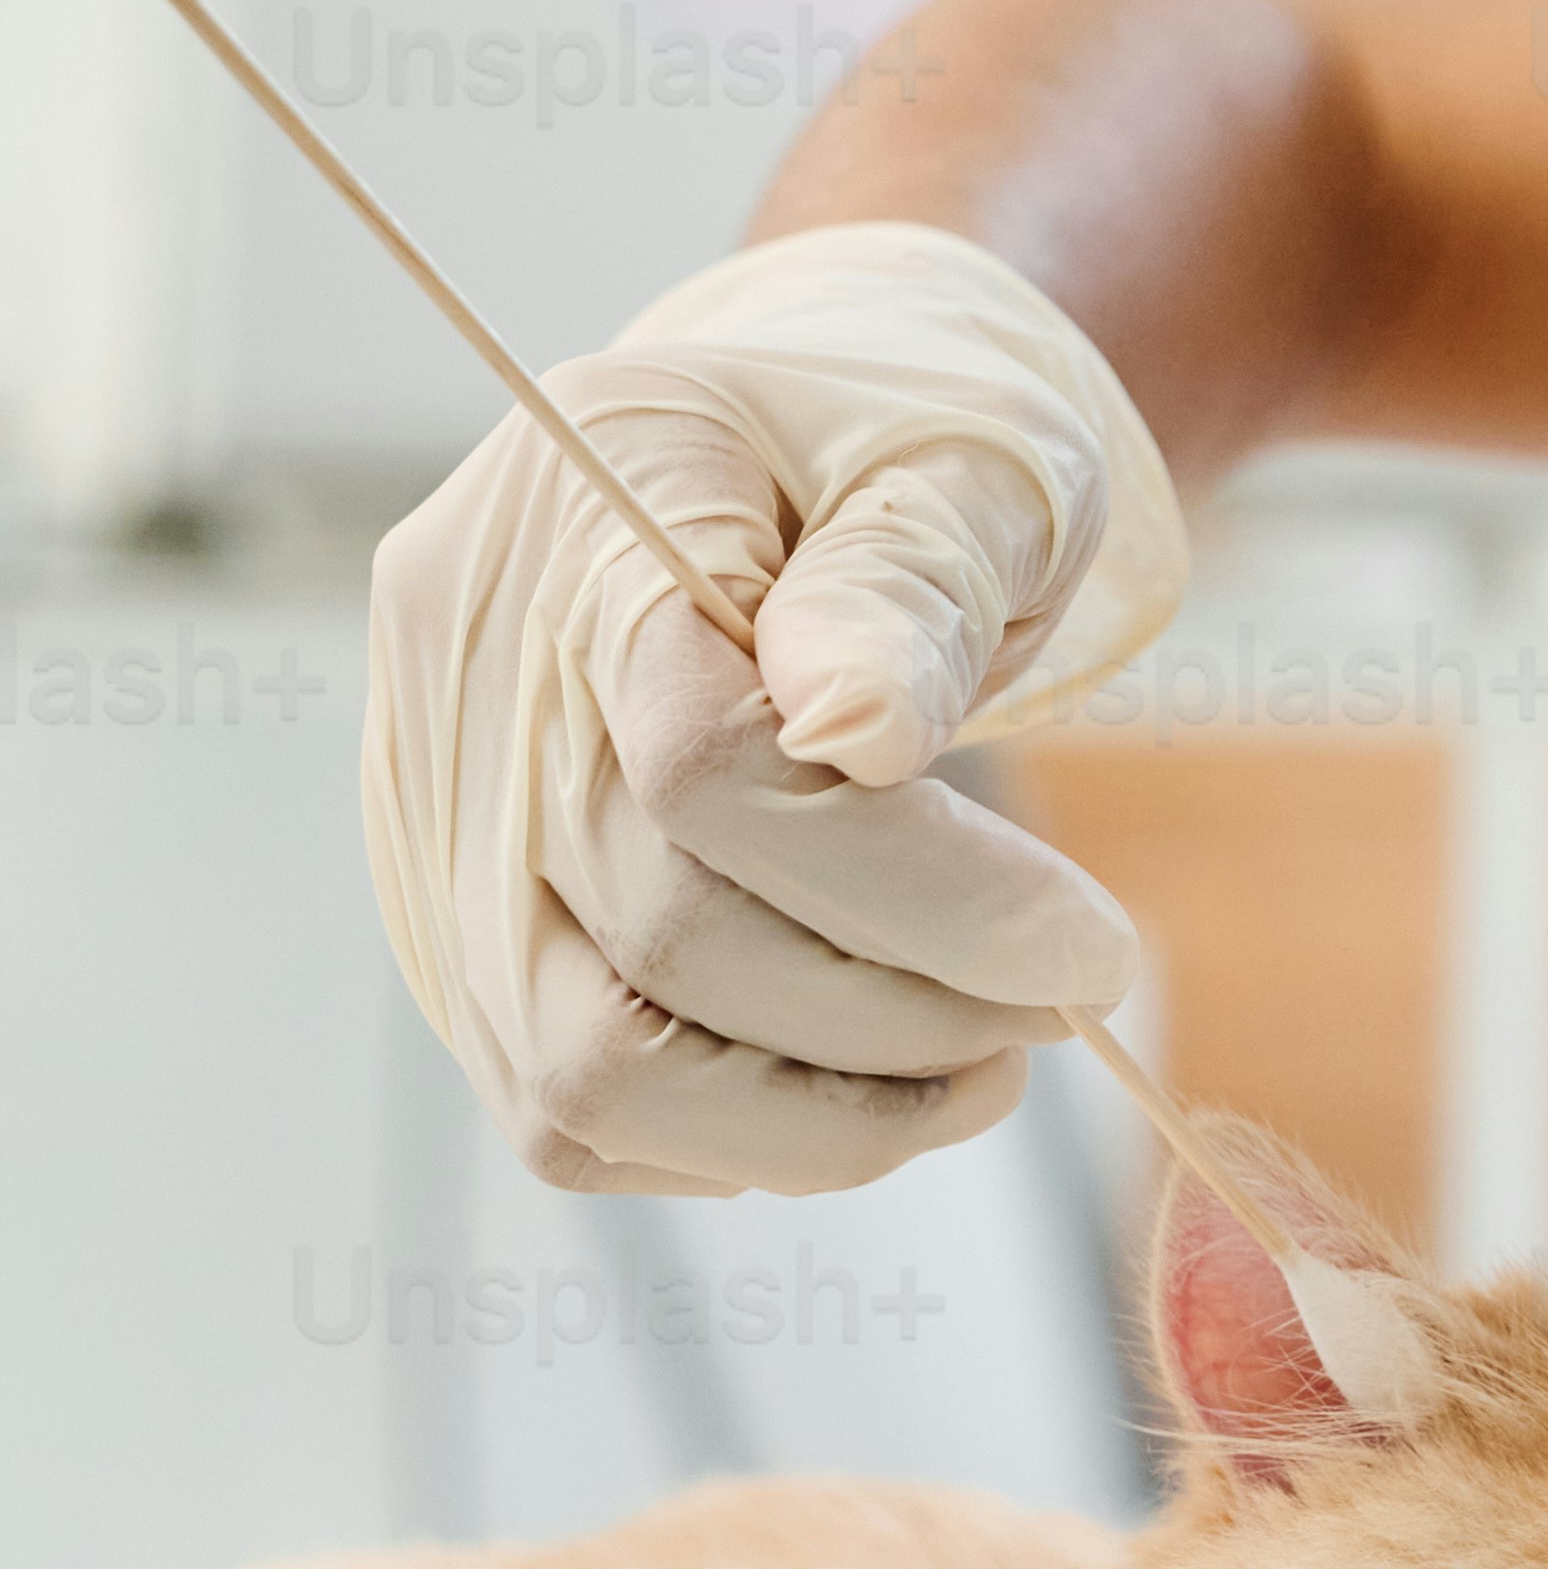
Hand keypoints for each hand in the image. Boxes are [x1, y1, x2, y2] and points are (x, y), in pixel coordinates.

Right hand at [364, 223, 1191, 1193]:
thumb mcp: (975, 456)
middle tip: (1063, 1002)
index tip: (1090, 948)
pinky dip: (739, 1133)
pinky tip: (869, 1073)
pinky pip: (571, 1108)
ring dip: (814, 1119)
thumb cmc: (921, 435)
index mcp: (590, 497)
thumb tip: (861, 729)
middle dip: (897, 1010)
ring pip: (580, 1068)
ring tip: (983, 1063)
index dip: (913, 891)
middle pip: (654, 927)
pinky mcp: (458, 923)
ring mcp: (435, 808)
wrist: (825, 441)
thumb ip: (915, 580)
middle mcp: (463, 661)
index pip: (701, 762)